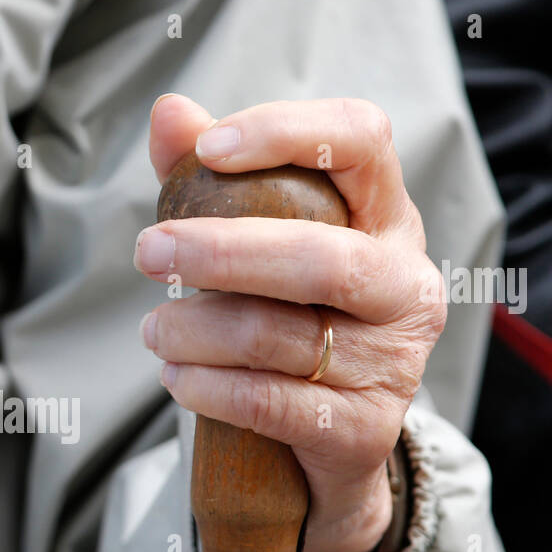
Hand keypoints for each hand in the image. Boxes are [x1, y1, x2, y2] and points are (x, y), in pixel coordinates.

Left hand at [135, 95, 444, 551]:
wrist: (336, 437)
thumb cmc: (292, 318)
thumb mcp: (261, 242)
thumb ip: (214, 177)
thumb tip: (171, 114)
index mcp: (385, 217)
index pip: (361, 141)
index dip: (287, 134)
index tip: (209, 149)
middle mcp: (404, 284)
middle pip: (317, 257)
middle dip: (219, 253)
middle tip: (147, 253)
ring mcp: (393, 361)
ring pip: (278, 337)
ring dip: (194, 330)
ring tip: (152, 329)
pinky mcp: (365, 428)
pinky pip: (270, 403)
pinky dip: (209, 389)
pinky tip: (177, 378)